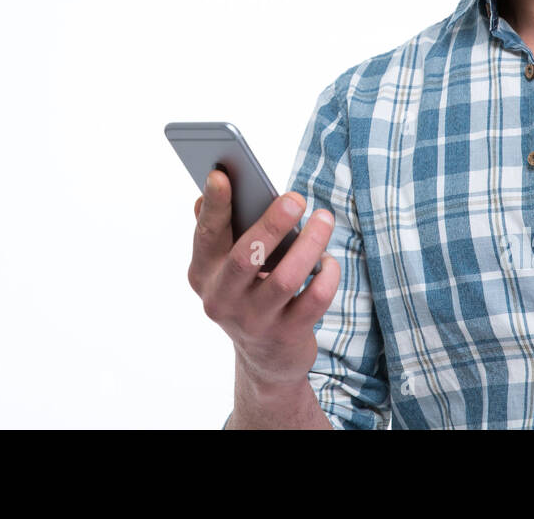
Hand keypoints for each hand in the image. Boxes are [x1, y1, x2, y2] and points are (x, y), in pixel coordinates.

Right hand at [187, 170, 340, 390]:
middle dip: (272, 224)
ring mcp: (253, 321)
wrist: (264, 359)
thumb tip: (215, 181)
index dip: (213, 205)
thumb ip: (221, 227)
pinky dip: (327, 275)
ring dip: (309, 244)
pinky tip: (330, 260)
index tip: (220, 175)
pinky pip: (314, 301)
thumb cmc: (248, 292)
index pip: (206, 235)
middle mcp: (222, 299)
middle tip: (297, 198)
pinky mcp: (286, 336)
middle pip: (246, 257)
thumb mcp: (226, 265)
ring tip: (324, 219)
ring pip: (285, 278)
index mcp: (203, 273)